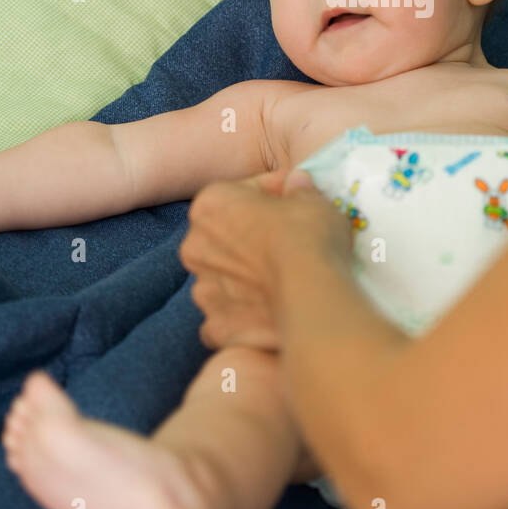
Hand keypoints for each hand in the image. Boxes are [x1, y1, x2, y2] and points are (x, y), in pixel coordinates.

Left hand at [180, 168, 353, 350]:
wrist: (308, 295)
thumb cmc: (307, 237)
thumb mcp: (313, 200)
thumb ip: (300, 190)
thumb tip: (297, 183)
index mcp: (211, 204)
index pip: (244, 190)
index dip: (274, 193)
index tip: (296, 200)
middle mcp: (194, 245)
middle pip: (226, 235)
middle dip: (251, 236)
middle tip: (288, 241)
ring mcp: (202, 289)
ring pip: (222, 277)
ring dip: (243, 277)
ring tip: (279, 280)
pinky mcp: (214, 325)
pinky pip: (225, 316)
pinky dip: (241, 315)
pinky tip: (264, 312)